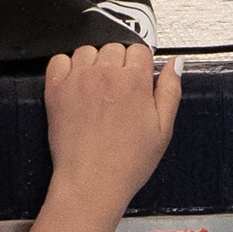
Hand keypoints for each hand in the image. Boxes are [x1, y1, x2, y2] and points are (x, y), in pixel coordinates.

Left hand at [43, 43, 182, 212]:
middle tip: (118, 93)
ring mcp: (79, 80)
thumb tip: (176, 65)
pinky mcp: (57, 89)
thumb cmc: (126, 164)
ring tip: (98, 91)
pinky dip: (67, 67)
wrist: (91, 183)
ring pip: (88, 51)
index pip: (140, 50)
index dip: (140, 66)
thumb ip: (171, 91)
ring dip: (94, 64)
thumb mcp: (163, 130)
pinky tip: (77, 87)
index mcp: (134, 81)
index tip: (137, 81)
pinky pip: (59, 60)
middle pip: (114, 48)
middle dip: (118, 65)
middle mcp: (105, 74)